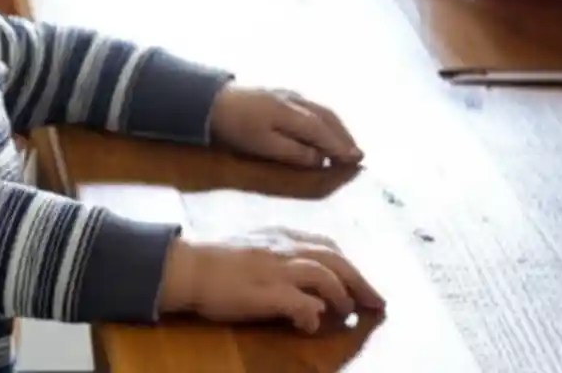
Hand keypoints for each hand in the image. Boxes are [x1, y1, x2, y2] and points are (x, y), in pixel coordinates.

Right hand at [158, 228, 385, 332]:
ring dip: (343, 296)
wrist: (184, 266)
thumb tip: (296, 272)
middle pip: (336, 259)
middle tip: (377, 301)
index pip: (325, 245)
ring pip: (326, 276)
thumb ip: (274, 253)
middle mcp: (283, 248)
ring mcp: (276, 269)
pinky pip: (303, 304)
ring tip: (349, 313)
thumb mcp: (249, 245)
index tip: (359, 279)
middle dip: (360, 281)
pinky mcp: (267, 292)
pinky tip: (310, 326)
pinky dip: (313, 316)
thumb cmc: (209, 257)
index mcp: (279, 236)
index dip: (348, 263)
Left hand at [209, 85, 361, 167]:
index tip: (356, 160)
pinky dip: (324, 119)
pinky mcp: (279, 94)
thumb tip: (320, 158)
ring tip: (345, 143)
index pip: (324, 131)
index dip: (341, 146)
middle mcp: (296, 100)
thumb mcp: (263, 145)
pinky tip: (323, 127)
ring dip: (337, 127)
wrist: (208, 101)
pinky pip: (312, 107)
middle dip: (344, 136)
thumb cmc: (235, 127)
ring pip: (321, 110)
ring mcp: (288, 94)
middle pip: (328, 118)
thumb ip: (294, 152)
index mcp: (293, 112)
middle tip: (358, 155)